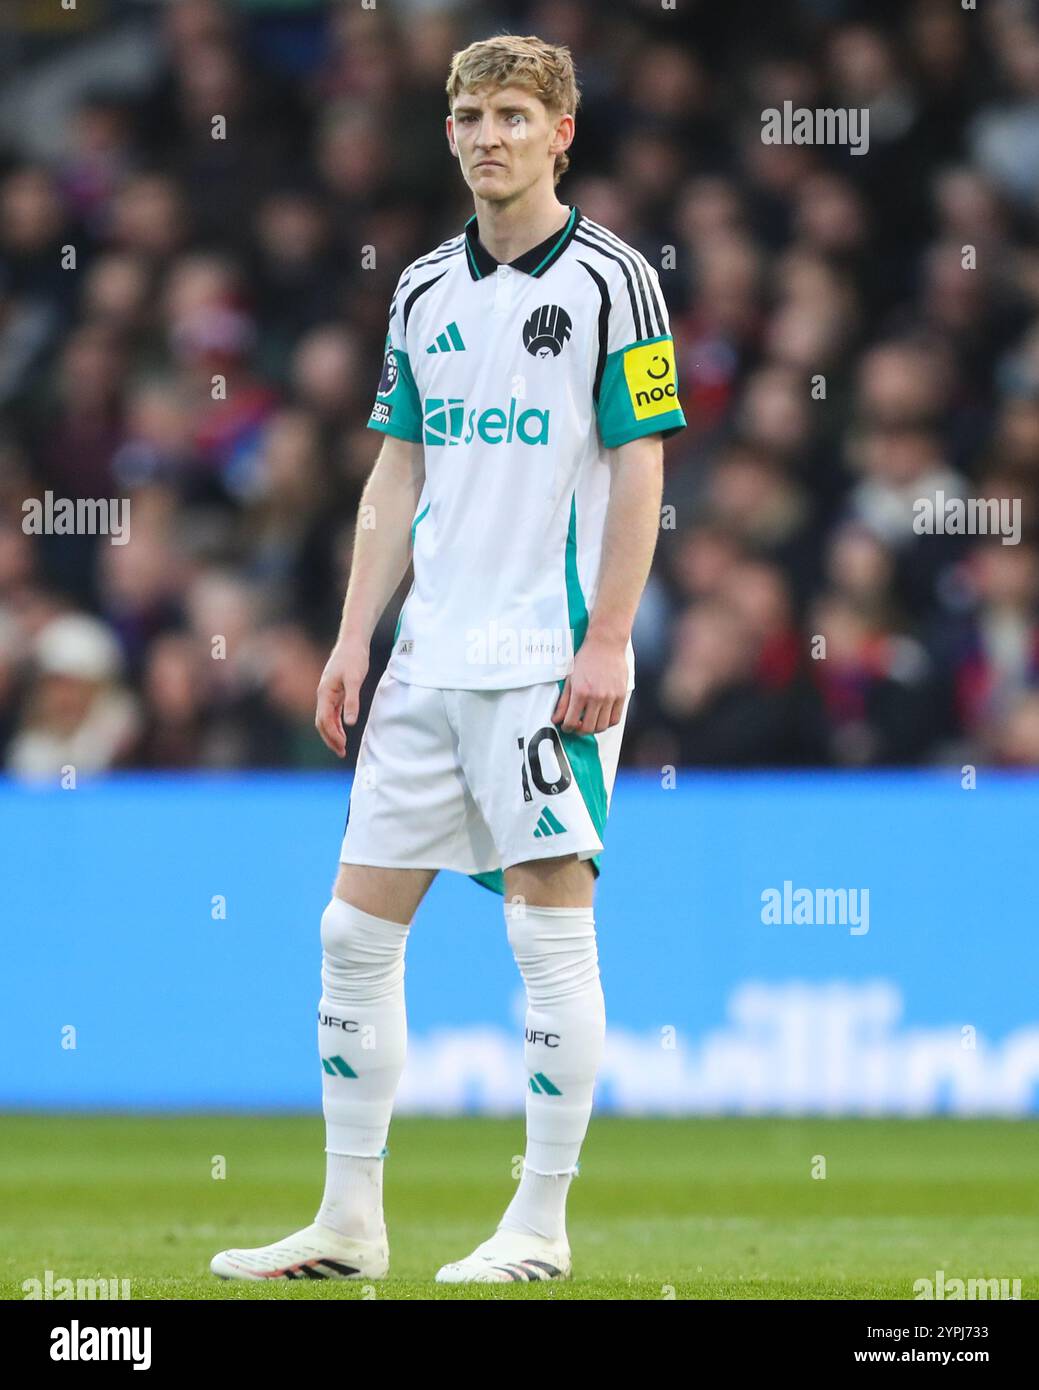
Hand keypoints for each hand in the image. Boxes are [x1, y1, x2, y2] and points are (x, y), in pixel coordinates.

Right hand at [315, 639, 369, 756]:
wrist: (352, 642)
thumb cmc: (353, 659)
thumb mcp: (355, 680)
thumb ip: (352, 701)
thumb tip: (350, 723)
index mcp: (324, 693)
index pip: (324, 720)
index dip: (332, 736)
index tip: (342, 747)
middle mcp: (323, 695)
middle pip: (322, 722)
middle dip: (330, 739)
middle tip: (342, 752)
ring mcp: (328, 693)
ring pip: (326, 718)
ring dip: (333, 733)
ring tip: (342, 747)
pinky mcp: (335, 691)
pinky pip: (332, 712)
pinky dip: (336, 724)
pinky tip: (343, 731)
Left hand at [551, 634, 627, 733]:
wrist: (605, 645)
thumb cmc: (586, 659)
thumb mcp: (569, 679)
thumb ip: (563, 702)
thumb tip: (556, 719)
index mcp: (580, 692)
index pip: (572, 721)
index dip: (567, 728)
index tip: (566, 726)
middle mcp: (596, 697)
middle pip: (588, 728)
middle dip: (579, 730)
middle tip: (577, 726)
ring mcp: (610, 697)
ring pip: (602, 726)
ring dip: (594, 728)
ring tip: (589, 722)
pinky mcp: (621, 695)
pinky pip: (615, 719)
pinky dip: (607, 723)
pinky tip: (601, 718)